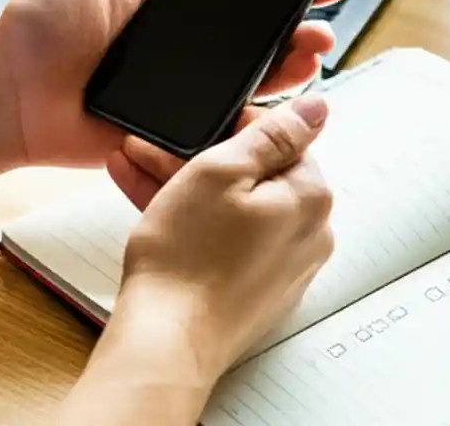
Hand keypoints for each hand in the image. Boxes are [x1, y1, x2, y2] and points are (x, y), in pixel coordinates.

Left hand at [0, 0, 347, 166]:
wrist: (5, 96)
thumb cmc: (30, 28)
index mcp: (166, 2)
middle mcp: (182, 45)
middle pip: (255, 36)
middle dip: (298, 25)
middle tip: (324, 16)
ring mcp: (182, 88)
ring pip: (251, 79)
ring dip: (290, 65)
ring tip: (314, 49)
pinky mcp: (175, 129)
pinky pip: (225, 122)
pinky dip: (259, 113)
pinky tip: (284, 99)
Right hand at [116, 95, 334, 374]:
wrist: (166, 341)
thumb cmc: (189, 257)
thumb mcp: (223, 171)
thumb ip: (274, 133)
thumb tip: (315, 108)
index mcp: (311, 198)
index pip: (283, 141)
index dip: (232, 129)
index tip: (194, 129)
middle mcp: (308, 234)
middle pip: (256, 176)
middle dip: (200, 157)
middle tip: (152, 148)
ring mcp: (282, 267)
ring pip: (234, 208)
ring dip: (185, 186)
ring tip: (134, 170)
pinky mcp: (254, 290)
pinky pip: (227, 240)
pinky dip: (193, 222)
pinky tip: (150, 207)